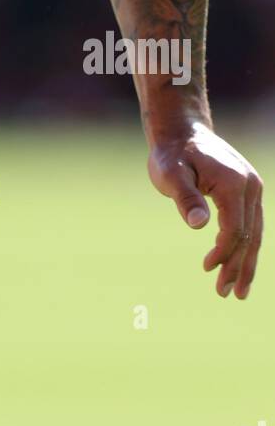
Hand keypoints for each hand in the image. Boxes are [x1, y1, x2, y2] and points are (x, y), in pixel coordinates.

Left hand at [147, 123, 263, 298]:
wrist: (182, 131)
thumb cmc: (172, 154)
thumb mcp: (170, 174)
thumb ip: (185, 198)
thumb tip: (198, 225)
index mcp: (234, 183)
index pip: (234, 228)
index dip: (223, 252)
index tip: (207, 269)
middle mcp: (250, 186)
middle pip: (249, 235)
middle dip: (238, 267)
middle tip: (225, 294)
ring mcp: (253, 188)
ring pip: (254, 233)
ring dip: (246, 262)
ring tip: (237, 291)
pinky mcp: (248, 191)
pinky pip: (251, 224)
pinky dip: (245, 245)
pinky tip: (238, 264)